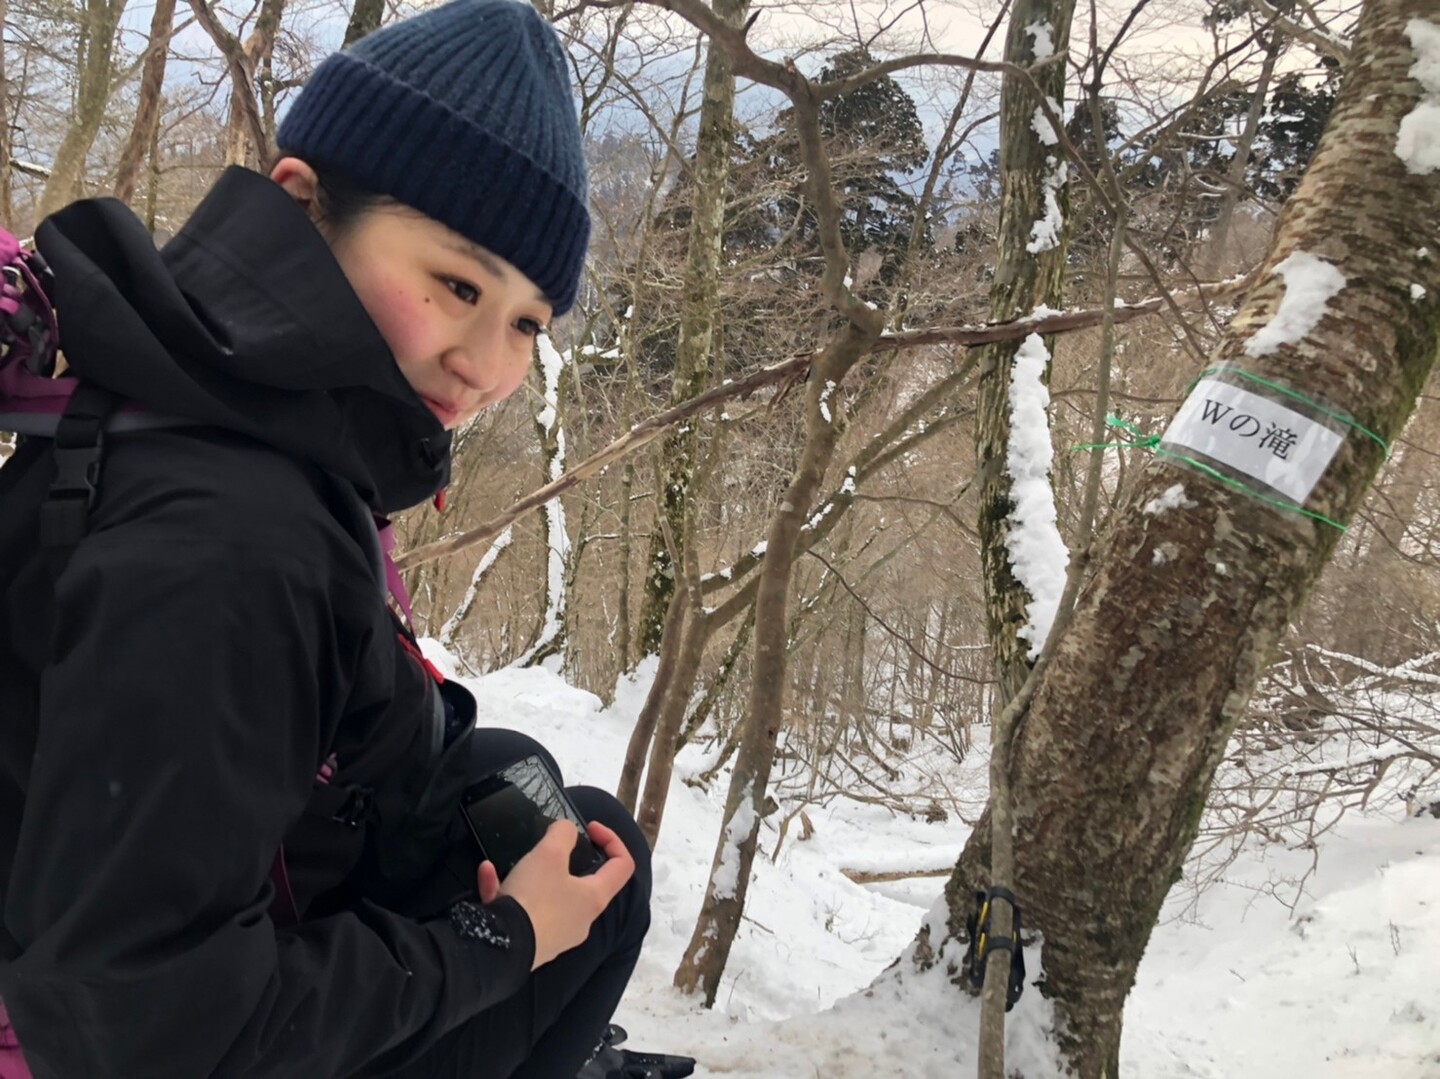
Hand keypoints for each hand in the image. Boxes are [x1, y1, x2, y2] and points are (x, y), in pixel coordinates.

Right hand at [474, 820, 634, 969]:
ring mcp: (555, 936)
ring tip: (511, 863)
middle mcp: (580, 920)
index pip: (622, 866)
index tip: (590, 827)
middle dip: (565, 861)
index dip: (612, 840)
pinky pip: (521, 912)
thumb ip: (563, 834)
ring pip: (547, 897)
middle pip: (583, 884)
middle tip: (547, 849)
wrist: (501, 950)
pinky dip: (506, 892)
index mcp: (594, 899)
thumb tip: (566, 831)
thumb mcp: (549, 854)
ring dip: (529, 877)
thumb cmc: (534, 899)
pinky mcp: (530, 945)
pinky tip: (487, 874)